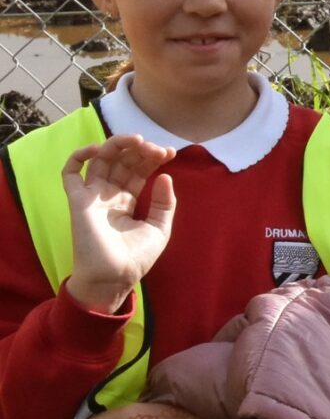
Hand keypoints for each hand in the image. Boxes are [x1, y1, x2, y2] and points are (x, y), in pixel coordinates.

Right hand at [62, 136, 176, 312]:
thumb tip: (166, 176)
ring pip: (99, 160)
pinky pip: (70, 173)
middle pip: (121, 161)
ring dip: (117, 145)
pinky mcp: (78, 200)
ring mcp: (92, 196)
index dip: (151, 158)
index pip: (137, 170)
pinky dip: (79, 156)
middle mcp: (108, 195)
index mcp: (126, 200)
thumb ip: (164, 203)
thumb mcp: (159, 228)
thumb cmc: (135, 258)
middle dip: (139, 150)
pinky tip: (98, 148)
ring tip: (138, 141)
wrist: (114, 277)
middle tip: (157, 148)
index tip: (169, 152)